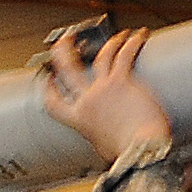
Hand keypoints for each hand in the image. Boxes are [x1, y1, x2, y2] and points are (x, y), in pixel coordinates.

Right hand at [42, 25, 172, 161]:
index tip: (49, 78)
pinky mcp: (122, 82)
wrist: (143, 153)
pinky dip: (130, 43)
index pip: (54, 102)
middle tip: (65, 41)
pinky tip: (138, 36)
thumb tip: (108, 141)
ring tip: (118, 35)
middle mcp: (87, 101)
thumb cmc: (129, 156)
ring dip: (109, 42)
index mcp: (79, 119)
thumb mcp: (104, 149)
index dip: (49, 88)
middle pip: (67, 69)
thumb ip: (101, 138)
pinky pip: (124, 55)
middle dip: (62, 51)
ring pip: (100, 56)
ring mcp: (103, 89)